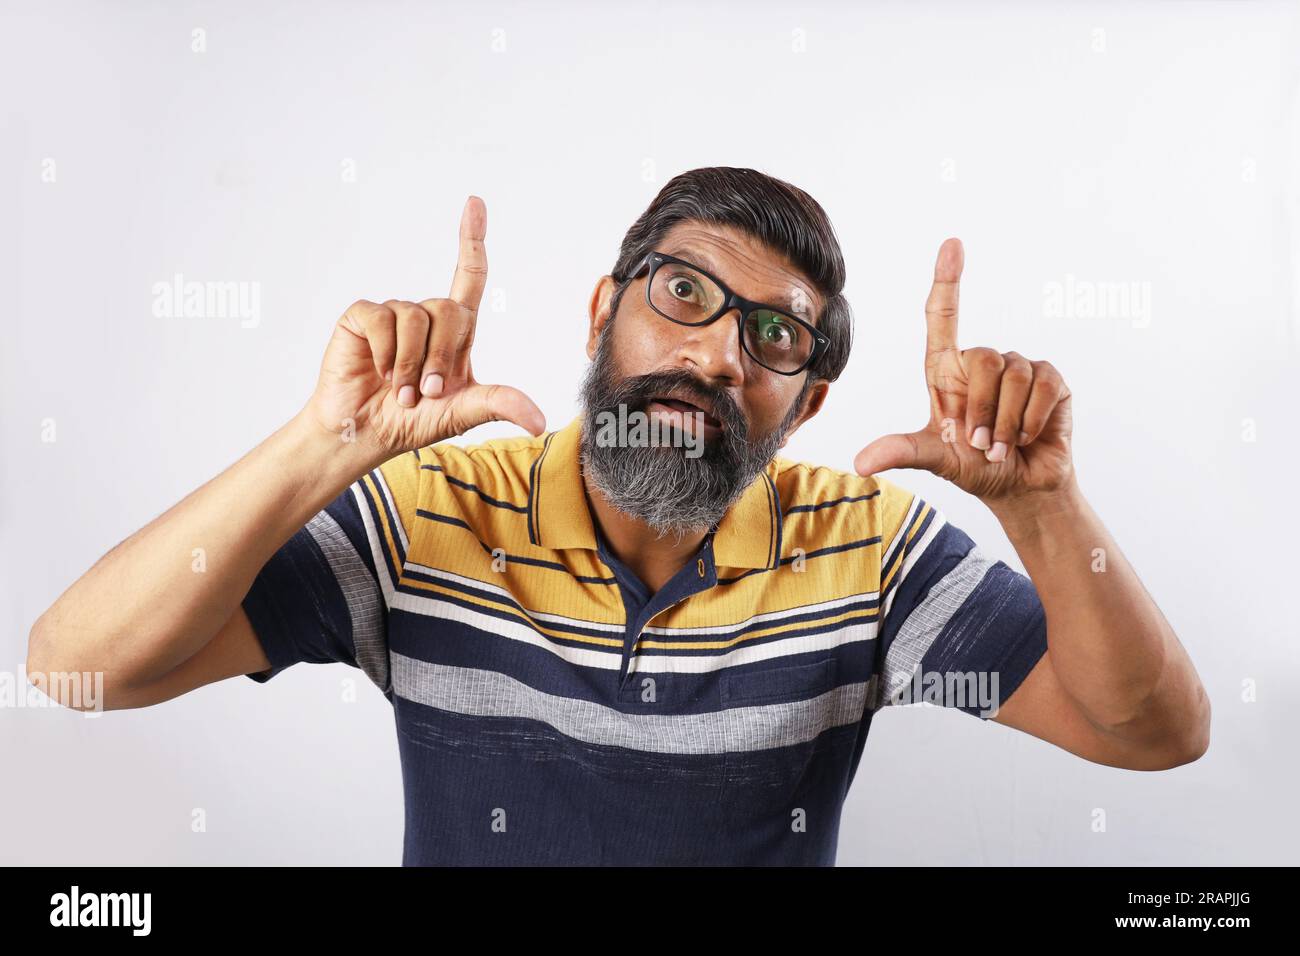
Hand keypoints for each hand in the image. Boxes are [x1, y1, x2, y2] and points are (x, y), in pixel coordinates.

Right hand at [302, 196, 544, 464]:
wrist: (365, 433)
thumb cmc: (414, 422)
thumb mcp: (464, 412)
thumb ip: (501, 405)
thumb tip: (539, 422)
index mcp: (455, 332)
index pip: (469, 275)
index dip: (472, 239)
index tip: (474, 203)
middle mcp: (425, 316)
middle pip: (449, 310)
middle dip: (441, 357)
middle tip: (426, 393)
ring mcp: (393, 314)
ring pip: (415, 317)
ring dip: (410, 363)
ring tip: (400, 389)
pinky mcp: (361, 317)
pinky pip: (381, 320)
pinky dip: (384, 353)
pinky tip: (377, 371)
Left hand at [853, 238, 1073, 502]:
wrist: (1019, 488)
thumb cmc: (972, 467)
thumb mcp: (933, 460)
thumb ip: (900, 453)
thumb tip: (860, 464)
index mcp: (947, 372)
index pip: (943, 317)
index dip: (947, 280)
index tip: (952, 244)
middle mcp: (981, 363)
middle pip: (982, 357)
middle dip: (981, 409)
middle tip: (979, 442)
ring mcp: (1018, 368)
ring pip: (1013, 374)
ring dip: (1006, 421)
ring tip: (1001, 444)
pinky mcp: (1051, 380)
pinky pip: (1043, 385)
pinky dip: (1031, 419)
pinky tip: (1026, 437)